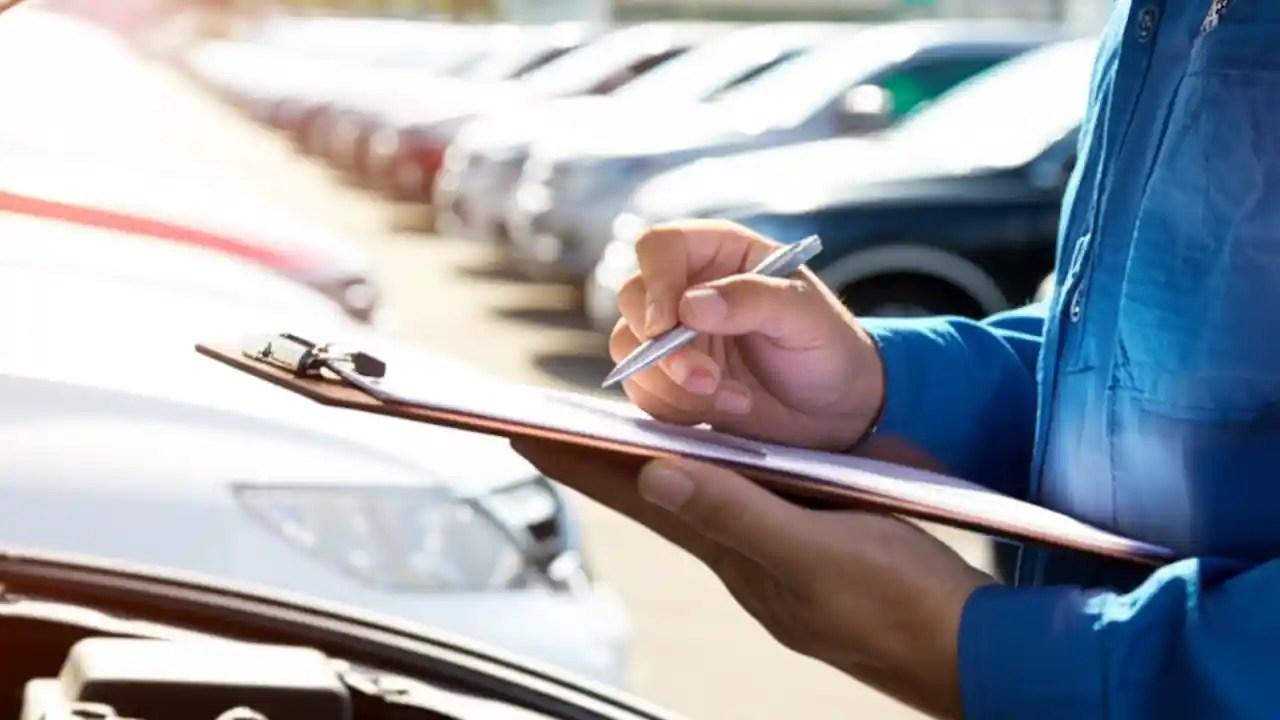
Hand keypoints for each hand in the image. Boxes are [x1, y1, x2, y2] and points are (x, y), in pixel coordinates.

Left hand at [513, 440, 993, 719]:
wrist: (967, 647)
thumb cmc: (900, 606)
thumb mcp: (818, 552)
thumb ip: (738, 514)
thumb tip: (657, 474)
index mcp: (736, 550)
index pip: (639, 494)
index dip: (579, 461)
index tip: (523, 428)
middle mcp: (741, 552)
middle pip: (652, 494)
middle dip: (596, 458)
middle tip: (545, 426)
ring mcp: (771, 552)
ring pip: (692, 496)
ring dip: (642, 464)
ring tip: (601, 437)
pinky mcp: (805, 545)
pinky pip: (737, 500)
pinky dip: (705, 472)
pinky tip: (705, 462)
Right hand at [615, 220, 883, 450]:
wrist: (835, 411)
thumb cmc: (829, 348)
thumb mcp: (806, 316)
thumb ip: (752, 300)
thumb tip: (689, 305)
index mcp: (720, 254)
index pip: (659, 247)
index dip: (655, 280)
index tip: (668, 323)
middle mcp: (686, 289)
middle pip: (632, 300)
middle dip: (663, 348)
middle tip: (708, 379)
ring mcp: (673, 336)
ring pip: (629, 352)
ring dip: (673, 385)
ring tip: (735, 399)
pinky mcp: (669, 380)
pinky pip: (642, 391)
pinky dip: (677, 408)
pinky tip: (727, 409)